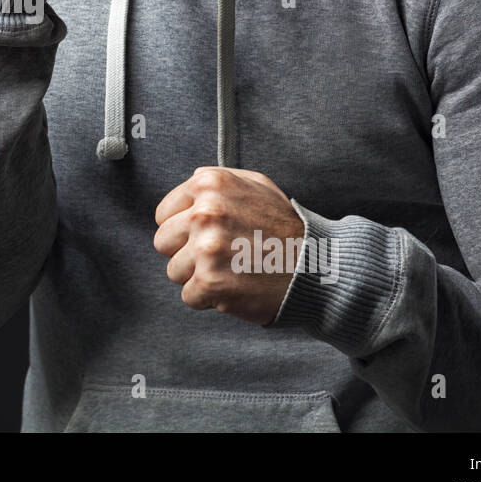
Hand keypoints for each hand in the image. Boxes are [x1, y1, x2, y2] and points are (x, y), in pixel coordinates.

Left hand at [153, 167, 304, 323]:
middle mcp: (204, 212)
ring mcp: (206, 248)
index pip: (164, 214)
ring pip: (173, 271)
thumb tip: (188, 187)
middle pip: (163, 242)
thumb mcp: (256, 185)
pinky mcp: (210, 282)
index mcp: (209, 184)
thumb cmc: (286, 229)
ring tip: (231, 271)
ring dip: (199, 277)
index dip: (184, 229)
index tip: (207, 237)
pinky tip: (235, 288)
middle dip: (187, 253)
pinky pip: (189, 296)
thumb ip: (218, 183)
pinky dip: (210, 299)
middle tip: (221, 257)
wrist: (317, 267)